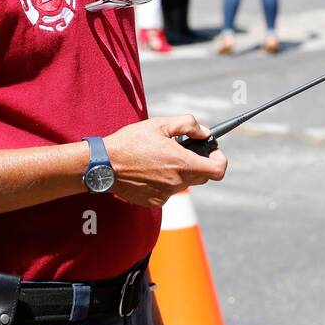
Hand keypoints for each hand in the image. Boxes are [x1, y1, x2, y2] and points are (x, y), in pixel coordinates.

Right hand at [103, 115, 227, 206]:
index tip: (212, 150)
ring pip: (184, 183)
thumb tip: (205, 132)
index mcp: (182, 163)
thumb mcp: (160, 124)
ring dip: (179, 170)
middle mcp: (177, 182)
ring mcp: (165, 194)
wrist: (104, 164)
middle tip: (184, 148)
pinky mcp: (154, 201)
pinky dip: (165, 180)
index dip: (220, 159)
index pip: (218, 170)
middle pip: (203, 176)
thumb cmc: (131, 142)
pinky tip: (149, 169)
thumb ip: (188, 125)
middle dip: (199, 162)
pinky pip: (168, 191)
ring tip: (160, 157)